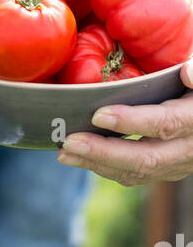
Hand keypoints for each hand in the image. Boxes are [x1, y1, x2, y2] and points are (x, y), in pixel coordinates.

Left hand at [58, 57, 192, 183]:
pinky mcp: (165, 170)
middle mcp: (188, 149)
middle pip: (146, 158)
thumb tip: (186, 71)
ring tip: (65, 153)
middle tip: (70, 142)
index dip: (132, 122)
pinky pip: (135, 175)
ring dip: (98, 164)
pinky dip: (105, 168)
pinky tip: (80, 158)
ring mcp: (177, 164)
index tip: (98, 115)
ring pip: (137, 172)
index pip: (165, 123)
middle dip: (104, 152)